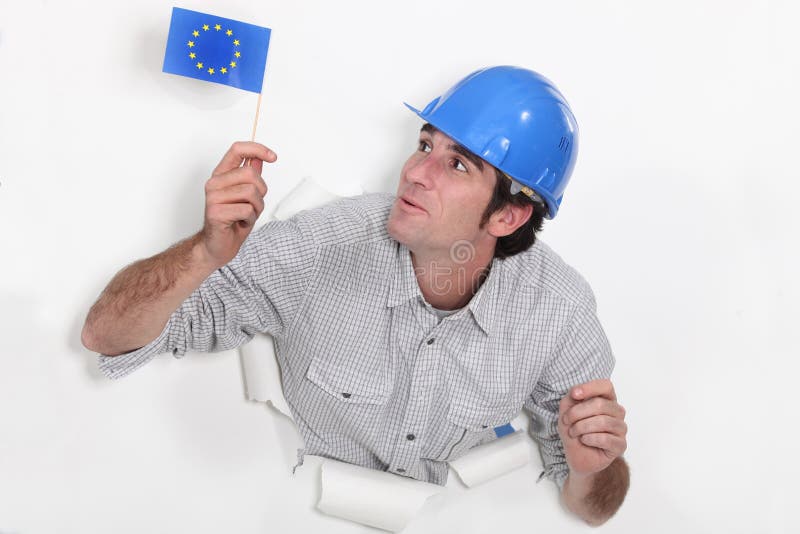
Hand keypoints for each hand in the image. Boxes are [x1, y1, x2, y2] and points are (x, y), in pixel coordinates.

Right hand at [200, 141, 276, 267]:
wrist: (218, 246)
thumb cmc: (232, 220)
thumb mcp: (246, 195)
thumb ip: (250, 176)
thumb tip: (259, 158)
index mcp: (221, 175)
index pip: (237, 150)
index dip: (257, 149)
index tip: (273, 156)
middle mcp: (214, 183)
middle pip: (250, 173)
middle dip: (261, 191)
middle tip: (253, 205)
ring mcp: (213, 197)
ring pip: (251, 192)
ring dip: (256, 208)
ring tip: (245, 215)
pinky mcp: (216, 212)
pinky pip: (247, 210)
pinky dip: (250, 219)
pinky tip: (240, 223)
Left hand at [558, 379, 626, 476]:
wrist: (577, 457)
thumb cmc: (574, 431)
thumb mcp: (566, 412)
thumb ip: (570, 399)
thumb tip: (575, 392)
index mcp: (606, 400)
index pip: (606, 386)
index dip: (590, 388)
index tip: (574, 395)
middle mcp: (617, 412)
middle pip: (600, 404)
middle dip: (577, 413)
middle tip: (566, 421)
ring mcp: (621, 428)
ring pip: (603, 422)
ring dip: (581, 427)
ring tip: (574, 432)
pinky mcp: (621, 445)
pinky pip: (605, 438)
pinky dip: (589, 439)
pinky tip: (585, 440)